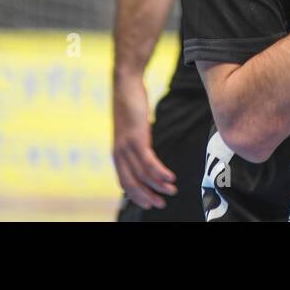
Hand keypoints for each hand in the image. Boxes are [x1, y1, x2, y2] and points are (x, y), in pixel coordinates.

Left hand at [112, 72, 177, 208]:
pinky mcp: (137, 138)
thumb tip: (147, 156)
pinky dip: (159, 172)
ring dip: (158, 185)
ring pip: (142, 174)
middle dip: (147, 196)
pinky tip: (169, 177)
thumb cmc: (132, 107)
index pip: (125, 182)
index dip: (137, 196)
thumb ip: (137, 145)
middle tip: (161, 204)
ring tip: (171, 191)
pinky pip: (149, 161)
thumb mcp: (132, 130)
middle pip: (132, 183)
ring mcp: (127, 146)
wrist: (126, 86)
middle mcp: (119, 153)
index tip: (149, 203)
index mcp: (117, 154)